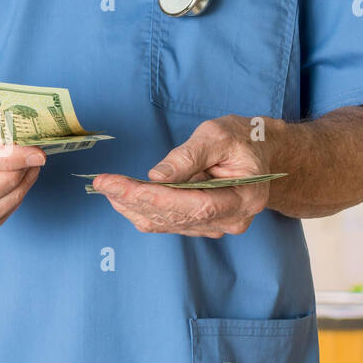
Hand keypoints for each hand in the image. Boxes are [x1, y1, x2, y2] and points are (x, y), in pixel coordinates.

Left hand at [91, 116, 272, 236]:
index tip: (119, 185)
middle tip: (102, 183)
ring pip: (167, 222)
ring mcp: (216, 226)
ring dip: (133, 206)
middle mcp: (231, 220)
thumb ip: (189, 156)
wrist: (260, 153)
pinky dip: (141, 209)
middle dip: (134, 200)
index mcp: (244, 198)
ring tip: (106, 187)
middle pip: (176, 217)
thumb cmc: (244, 139)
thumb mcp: (219, 135)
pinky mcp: (201, 225)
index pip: (195, 206)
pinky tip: (120, 196)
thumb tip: (157, 177)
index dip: (154, 198)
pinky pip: (167, 222)